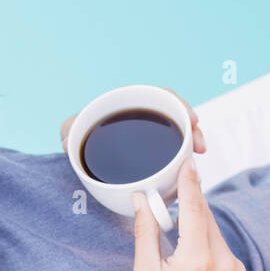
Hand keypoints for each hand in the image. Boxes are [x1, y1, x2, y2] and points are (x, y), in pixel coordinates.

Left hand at [60, 88, 205, 153]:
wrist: (84, 157)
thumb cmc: (79, 138)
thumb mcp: (72, 131)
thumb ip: (70, 130)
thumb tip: (71, 142)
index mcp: (130, 104)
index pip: (161, 96)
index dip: (179, 105)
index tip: (192, 119)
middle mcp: (145, 117)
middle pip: (177, 116)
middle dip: (193, 129)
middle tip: (200, 147)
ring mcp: (153, 137)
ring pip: (180, 136)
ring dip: (192, 145)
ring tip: (198, 157)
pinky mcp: (156, 157)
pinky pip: (176, 156)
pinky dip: (184, 163)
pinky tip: (187, 173)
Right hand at [132, 156, 245, 270]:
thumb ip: (146, 233)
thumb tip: (142, 200)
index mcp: (195, 259)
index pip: (195, 208)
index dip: (190, 182)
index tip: (188, 161)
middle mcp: (221, 259)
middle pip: (205, 216)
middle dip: (188, 208)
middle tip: (167, 206)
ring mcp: (234, 266)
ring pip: (213, 230)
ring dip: (195, 228)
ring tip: (177, 249)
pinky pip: (220, 246)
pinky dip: (205, 245)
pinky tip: (191, 265)